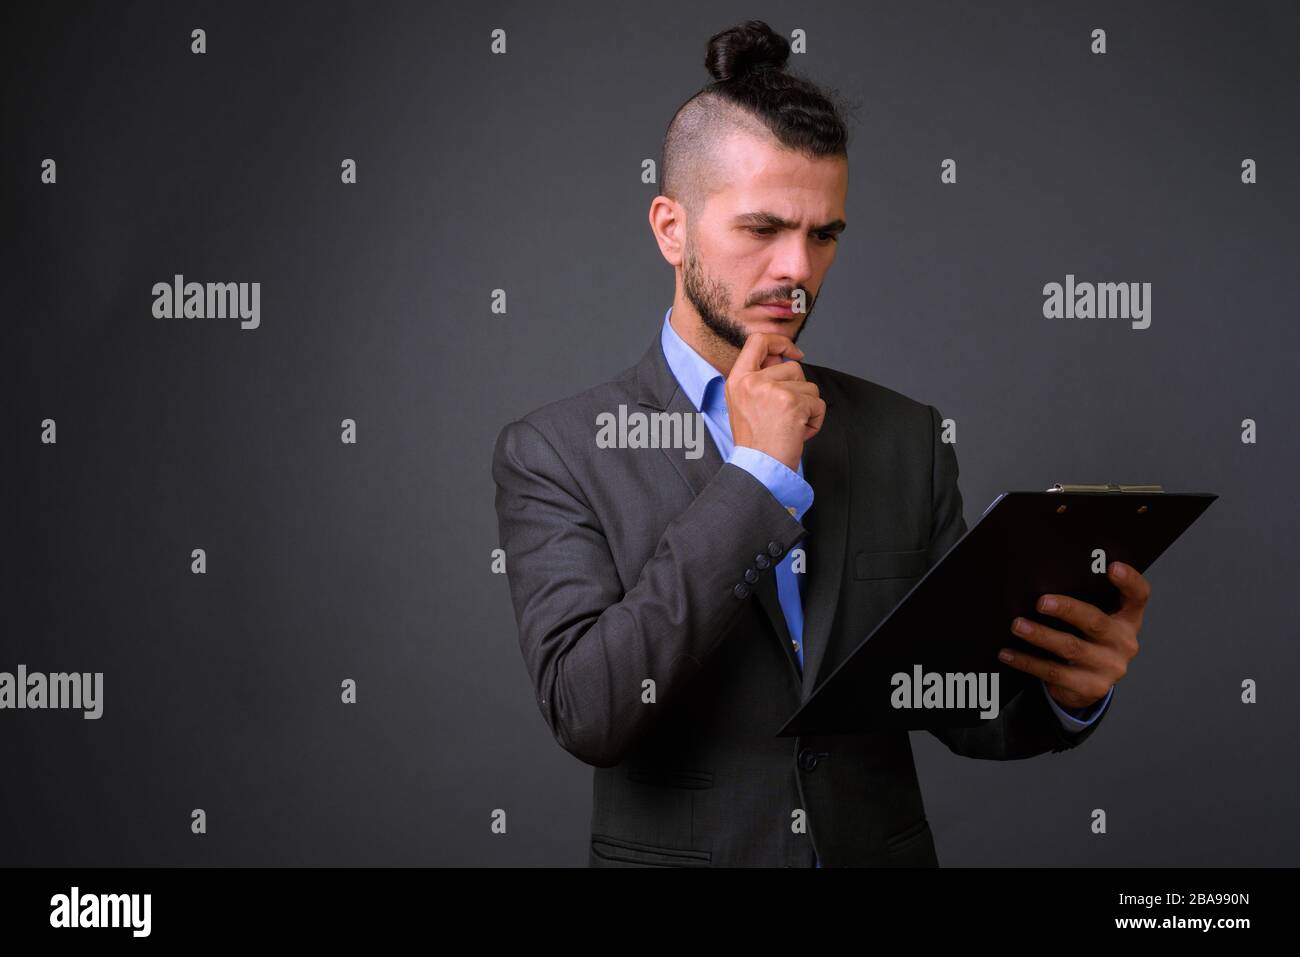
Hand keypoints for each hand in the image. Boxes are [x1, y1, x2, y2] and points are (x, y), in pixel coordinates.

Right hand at [725, 332, 825, 472]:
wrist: (758, 470)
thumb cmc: (756, 444)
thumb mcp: (745, 404)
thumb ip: (760, 380)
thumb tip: (787, 359)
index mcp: (737, 380)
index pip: (758, 341)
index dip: (780, 342)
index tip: (794, 353)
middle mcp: (751, 382)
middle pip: (792, 367)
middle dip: (798, 390)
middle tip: (784, 415)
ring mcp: (771, 390)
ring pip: (808, 386)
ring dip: (807, 407)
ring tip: (789, 426)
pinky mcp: (792, 402)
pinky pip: (818, 403)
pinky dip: (815, 421)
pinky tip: (798, 433)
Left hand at [999, 561, 1148, 711]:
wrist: (1089, 683)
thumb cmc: (1087, 640)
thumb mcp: (1094, 621)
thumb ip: (1084, 601)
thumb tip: (1042, 579)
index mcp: (1128, 619)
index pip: (1138, 597)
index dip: (1129, 581)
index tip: (1112, 567)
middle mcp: (1123, 643)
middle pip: (1096, 622)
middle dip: (1067, 610)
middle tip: (1041, 602)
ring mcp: (1109, 667)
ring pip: (1071, 648)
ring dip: (1041, 636)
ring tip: (1017, 625)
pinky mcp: (1091, 687)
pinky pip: (1053, 672)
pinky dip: (1027, 661)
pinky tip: (1008, 653)